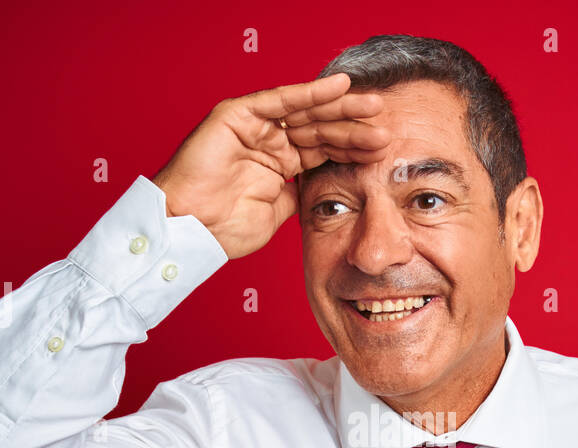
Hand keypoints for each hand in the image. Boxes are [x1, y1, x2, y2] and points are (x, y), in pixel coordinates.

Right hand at [150, 73, 390, 259]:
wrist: (190, 229)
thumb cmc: (224, 227)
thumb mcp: (278, 213)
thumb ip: (299, 195)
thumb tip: (323, 191)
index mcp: (279, 163)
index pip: (324, 150)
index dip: (352, 149)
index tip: (384, 151)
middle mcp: (269, 140)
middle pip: (320, 128)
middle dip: (353, 126)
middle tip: (386, 125)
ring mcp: (254, 125)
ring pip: (306, 112)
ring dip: (341, 109)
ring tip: (373, 107)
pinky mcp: (238, 114)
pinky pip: (280, 100)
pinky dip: (309, 93)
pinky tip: (340, 87)